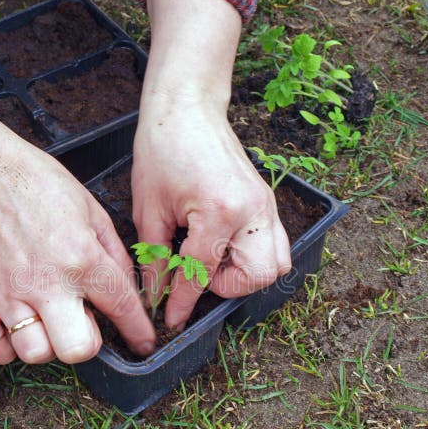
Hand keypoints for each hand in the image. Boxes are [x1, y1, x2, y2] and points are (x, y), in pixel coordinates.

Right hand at [0, 53, 155, 363]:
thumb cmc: (38, 185)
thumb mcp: (93, 211)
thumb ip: (115, 256)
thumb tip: (127, 292)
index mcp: (82, 259)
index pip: (121, 309)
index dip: (138, 332)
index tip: (141, 341)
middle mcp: (46, 283)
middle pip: (77, 349)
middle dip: (88, 343)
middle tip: (83, 322)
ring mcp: (8, 294)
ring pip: (35, 353)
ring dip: (47, 344)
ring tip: (47, 321)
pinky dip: (4, 348)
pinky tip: (15, 329)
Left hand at [133, 101, 290, 328]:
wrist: (186, 108)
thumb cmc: (162, 150)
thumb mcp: (150, 209)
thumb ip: (156, 257)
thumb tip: (156, 296)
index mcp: (220, 211)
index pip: (203, 273)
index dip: (183, 302)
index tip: (172, 320)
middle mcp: (253, 209)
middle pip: (260, 276)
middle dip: (227, 288)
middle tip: (198, 277)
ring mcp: (266, 203)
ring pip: (276, 263)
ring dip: (245, 273)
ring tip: (211, 260)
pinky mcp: (267, 200)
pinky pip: (274, 242)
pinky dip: (252, 255)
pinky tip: (221, 245)